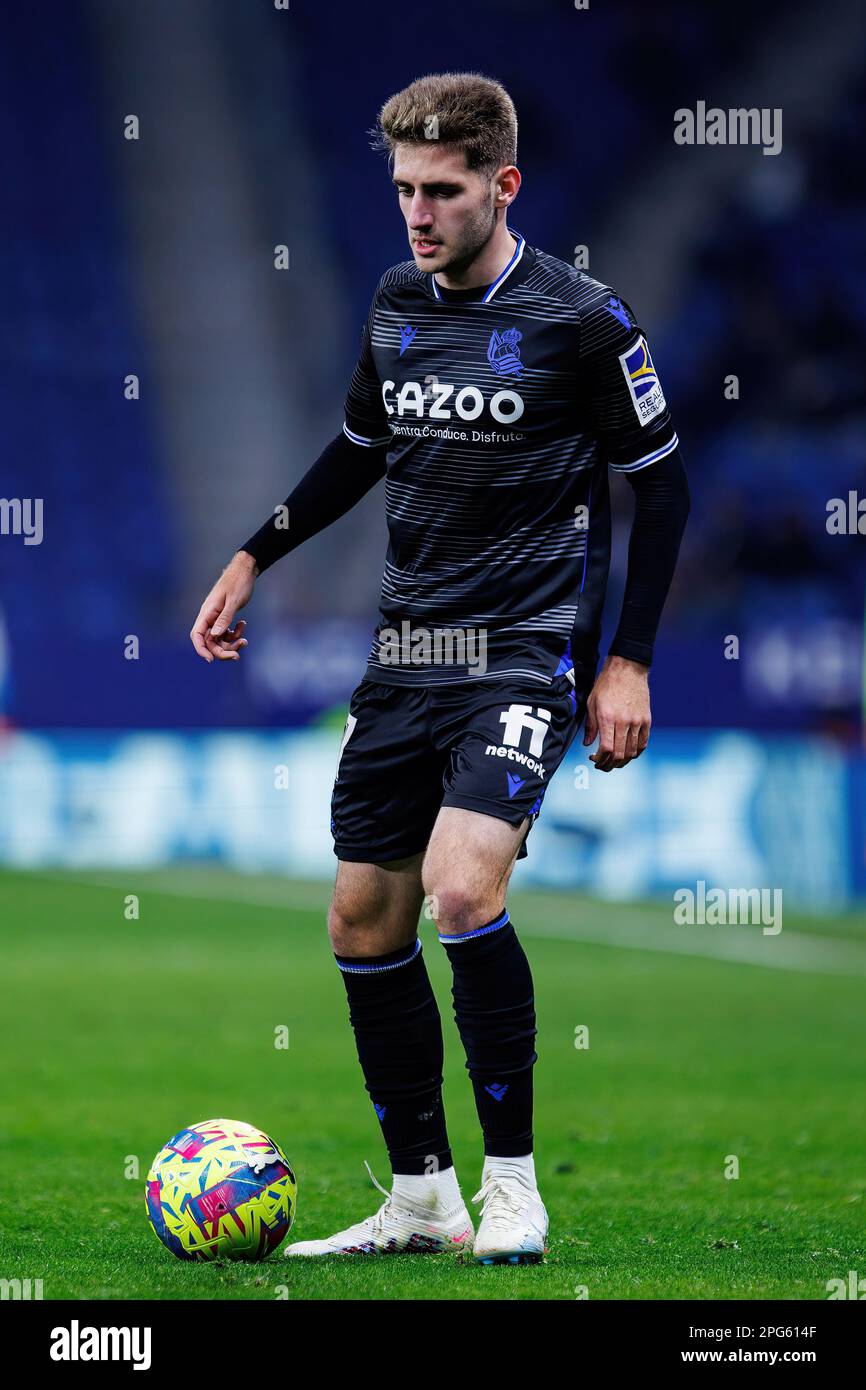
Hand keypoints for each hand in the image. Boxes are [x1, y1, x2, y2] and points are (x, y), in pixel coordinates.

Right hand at [189, 551, 256, 662]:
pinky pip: (226, 634)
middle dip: (222, 651)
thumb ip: (224, 618)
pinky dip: (235, 634)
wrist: (245, 571)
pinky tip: (243, 625)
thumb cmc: (238, 583)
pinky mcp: (224, 618)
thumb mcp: (233, 601)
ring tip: (244, 640)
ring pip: (219, 640)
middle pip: (210, 642)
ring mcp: (216, 619)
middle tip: (237, 655)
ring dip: (231, 644)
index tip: (210, 660)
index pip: (197, 635)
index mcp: (206, 612)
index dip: (201, 649)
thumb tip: (215, 636)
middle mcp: (209, 617)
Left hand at [582, 655, 650, 771]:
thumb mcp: (592, 703)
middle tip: (603, 765)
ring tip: (614, 761)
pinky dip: (636, 752)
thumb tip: (588, 743)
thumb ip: (590, 726)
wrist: (627, 669)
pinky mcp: (646, 720)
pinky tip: (628, 753)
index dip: (600, 759)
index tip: (594, 759)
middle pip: (620, 754)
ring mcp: (637, 722)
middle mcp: (624, 722)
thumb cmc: (607, 684)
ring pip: (632, 751)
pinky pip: (643, 743)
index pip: (606, 748)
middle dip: (609, 765)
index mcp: (607, 718)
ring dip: (623, 761)